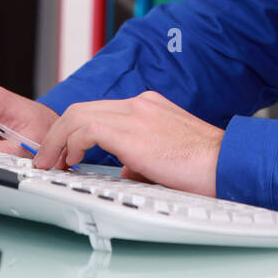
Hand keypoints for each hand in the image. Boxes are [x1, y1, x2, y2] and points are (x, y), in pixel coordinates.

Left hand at [32, 91, 224, 196]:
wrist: (228, 162)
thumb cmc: (207, 166)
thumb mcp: (167, 158)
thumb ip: (141, 159)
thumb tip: (126, 173)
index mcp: (149, 107)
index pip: (100, 112)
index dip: (75, 132)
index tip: (66, 152)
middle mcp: (140, 104)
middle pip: (83, 109)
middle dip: (59, 134)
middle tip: (49, 158)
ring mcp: (136, 113)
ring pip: (78, 115)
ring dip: (58, 140)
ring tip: (50, 162)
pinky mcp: (132, 131)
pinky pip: (86, 129)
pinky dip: (71, 144)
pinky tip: (71, 161)